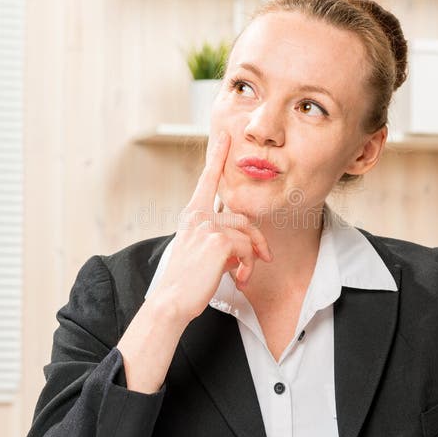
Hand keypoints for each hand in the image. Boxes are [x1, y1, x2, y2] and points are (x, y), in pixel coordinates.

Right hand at [152, 130, 271, 322]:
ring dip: (251, 259)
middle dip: (257, 240)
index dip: (218, 156)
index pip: (207, 179)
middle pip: (243, 217)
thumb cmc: (186, 281)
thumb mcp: (201, 252)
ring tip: (241, 276)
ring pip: (247, 236)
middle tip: (265, 258)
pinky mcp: (217, 240)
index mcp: (191, 214)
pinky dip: (247, 267)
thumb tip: (243, 246)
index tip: (225, 135)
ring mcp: (207, 226)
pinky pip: (247, 249)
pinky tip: (237, 278)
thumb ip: (218, 239)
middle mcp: (198, 215)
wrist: (172, 300)